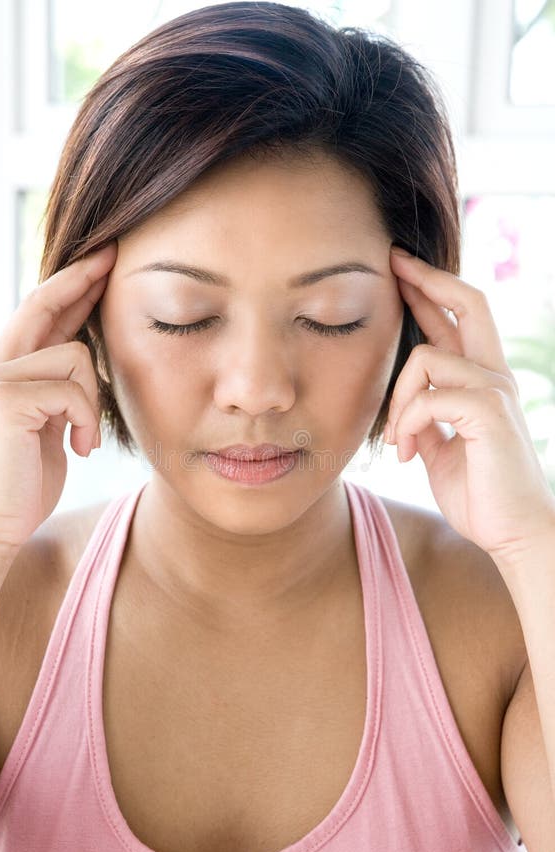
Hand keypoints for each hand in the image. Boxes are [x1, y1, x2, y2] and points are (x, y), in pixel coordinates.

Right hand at [0, 242, 117, 558]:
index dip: (72, 283)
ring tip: (84, 438)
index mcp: (7, 368)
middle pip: (45, 303)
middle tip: (114, 256)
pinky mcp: (7, 399)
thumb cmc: (23, 479)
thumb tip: (83, 356)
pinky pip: (74, 390)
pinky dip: (87, 420)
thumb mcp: (47, 423)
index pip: (40, 311)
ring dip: (93, 401)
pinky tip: (80, 448)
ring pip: (76, 356)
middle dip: (84, 280)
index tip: (103, 260)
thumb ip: (58, 387)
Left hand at [385, 246, 554, 560]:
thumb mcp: (441, 451)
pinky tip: (403, 453)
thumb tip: (403, 408)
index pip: (460, 320)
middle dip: (426, 278)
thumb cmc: (481, 495)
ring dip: (397, 399)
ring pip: (427, 357)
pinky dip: (405, 423)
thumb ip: (426, 422)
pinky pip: (430, 396)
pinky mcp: (490, 413)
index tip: (401, 270)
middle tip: (392, 262)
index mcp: (484, 382)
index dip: (432, 290)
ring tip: (395, 442)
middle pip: (469, 302)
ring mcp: (495, 391)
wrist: (513, 534)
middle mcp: (494, 376)